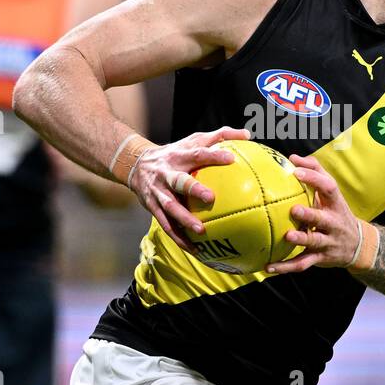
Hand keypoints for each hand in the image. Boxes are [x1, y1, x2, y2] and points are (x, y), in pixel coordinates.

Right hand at [129, 126, 250, 252]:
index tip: (231, 159)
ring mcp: (158, 192)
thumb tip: (247, 134)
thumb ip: (220, 136)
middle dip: (193, 189)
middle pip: (179, 181)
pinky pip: (166, 225)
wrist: (136, 165)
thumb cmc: (175, 153)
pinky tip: (196, 250)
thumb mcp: (193, 140)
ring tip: (202, 231)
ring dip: (184, 219)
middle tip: (211, 198)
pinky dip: (179, 238)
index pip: (197, 154)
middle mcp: (166, 173)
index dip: (213, 156)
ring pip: (170, 207)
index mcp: (178, 156)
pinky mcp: (153, 207)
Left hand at [266, 154, 361, 273]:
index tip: (296, 171)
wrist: (358, 245)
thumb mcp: (331, 194)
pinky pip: (302, 263)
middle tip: (294, 209)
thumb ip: (315, 173)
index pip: (329, 187)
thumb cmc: (336, 212)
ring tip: (287, 236)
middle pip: (323, 218)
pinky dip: (285, 267)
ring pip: (315, 242)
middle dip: (310, 214)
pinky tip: (268, 267)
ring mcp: (328, 242)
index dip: (314, 179)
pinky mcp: (321, 258)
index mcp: (335, 203)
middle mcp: (334, 222)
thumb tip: (292, 157)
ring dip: (301, 239)